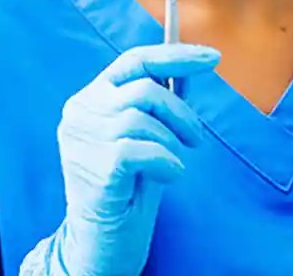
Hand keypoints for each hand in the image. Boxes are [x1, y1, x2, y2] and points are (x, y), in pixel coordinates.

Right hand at [21, 44, 219, 275]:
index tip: (214, 58)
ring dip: (172, 142)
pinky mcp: (95, 165)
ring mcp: (82, 138)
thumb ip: (160, 102)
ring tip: (172, 164)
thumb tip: (191, 67)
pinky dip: (167, 162)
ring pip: (144, 119)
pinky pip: (145, 149)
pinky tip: (169, 176)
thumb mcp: (147, 134)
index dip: (176, 55)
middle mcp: (79, 112)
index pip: (134, 60)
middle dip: (182, 112)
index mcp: (90, 97)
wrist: (105, 237)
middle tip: (198, 139)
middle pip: (145, 89)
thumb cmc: (130, 184)